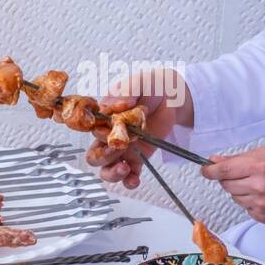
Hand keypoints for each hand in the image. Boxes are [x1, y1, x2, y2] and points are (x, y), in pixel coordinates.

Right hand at [85, 67, 192, 189]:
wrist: (171, 97)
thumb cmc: (150, 86)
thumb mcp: (139, 83)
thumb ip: (127, 92)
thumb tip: (116, 104)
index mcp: (105, 117)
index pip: (92, 130)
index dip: (99, 134)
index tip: (111, 132)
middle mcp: (110, 135)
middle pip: (94, 155)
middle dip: (103, 156)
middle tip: (120, 148)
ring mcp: (123, 149)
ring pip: (106, 169)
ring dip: (111, 173)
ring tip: (124, 169)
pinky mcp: (137, 158)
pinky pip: (129, 175)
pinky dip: (129, 181)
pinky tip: (134, 180)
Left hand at [200, 148, 264, 222]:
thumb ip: (239, 158)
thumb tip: (215, 161)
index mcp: (259, 167)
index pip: (223, 170)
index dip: (210, 171)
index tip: (205, 170)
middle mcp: (258, 187)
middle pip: (226, 185)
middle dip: (229, 178)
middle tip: (244, 174)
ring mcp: (261, 204)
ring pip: (234, 197)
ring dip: (241, 191)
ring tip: (259, 185)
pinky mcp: (264, 217)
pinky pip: (245, 208)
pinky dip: (250, 202)